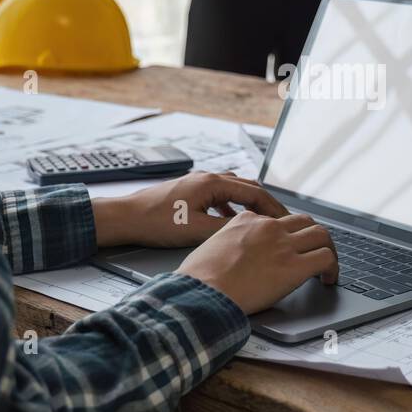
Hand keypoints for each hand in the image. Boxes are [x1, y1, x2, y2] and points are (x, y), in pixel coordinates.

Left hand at [93, 172, 286, 247]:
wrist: (125, 217)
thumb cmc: (154, 221)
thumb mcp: (196, 230)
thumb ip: (226, 230)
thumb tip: (250, 233)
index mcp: (212, 183)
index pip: (254, 192)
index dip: (274, 208)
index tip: (286, 221)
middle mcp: (207, 178)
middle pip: (247, 187)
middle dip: (266, 204)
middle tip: (281, 220)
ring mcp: (197, 183)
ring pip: (233, 190)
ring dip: (249, 204)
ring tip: (260, 221)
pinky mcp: (189, 192)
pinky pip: (219, 195)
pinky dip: (231, 206)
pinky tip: (229, 221)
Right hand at [177, 212, 338, 313]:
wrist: (202, 291)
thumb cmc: (199, 278)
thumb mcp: (210, 246)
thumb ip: (228, 242)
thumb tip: (233, 254)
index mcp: (246, 220)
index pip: (277, 218)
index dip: (287, 233)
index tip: (289, 245)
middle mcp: (268, 227)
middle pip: (304, 221)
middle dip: (312, 236)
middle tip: (314, 251)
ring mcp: (283, 245)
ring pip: (321, 235)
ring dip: (327, 249)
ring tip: (327, 266)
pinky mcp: (294, 267)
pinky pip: (326, 258)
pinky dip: (333, 267)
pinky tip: (328, 280)